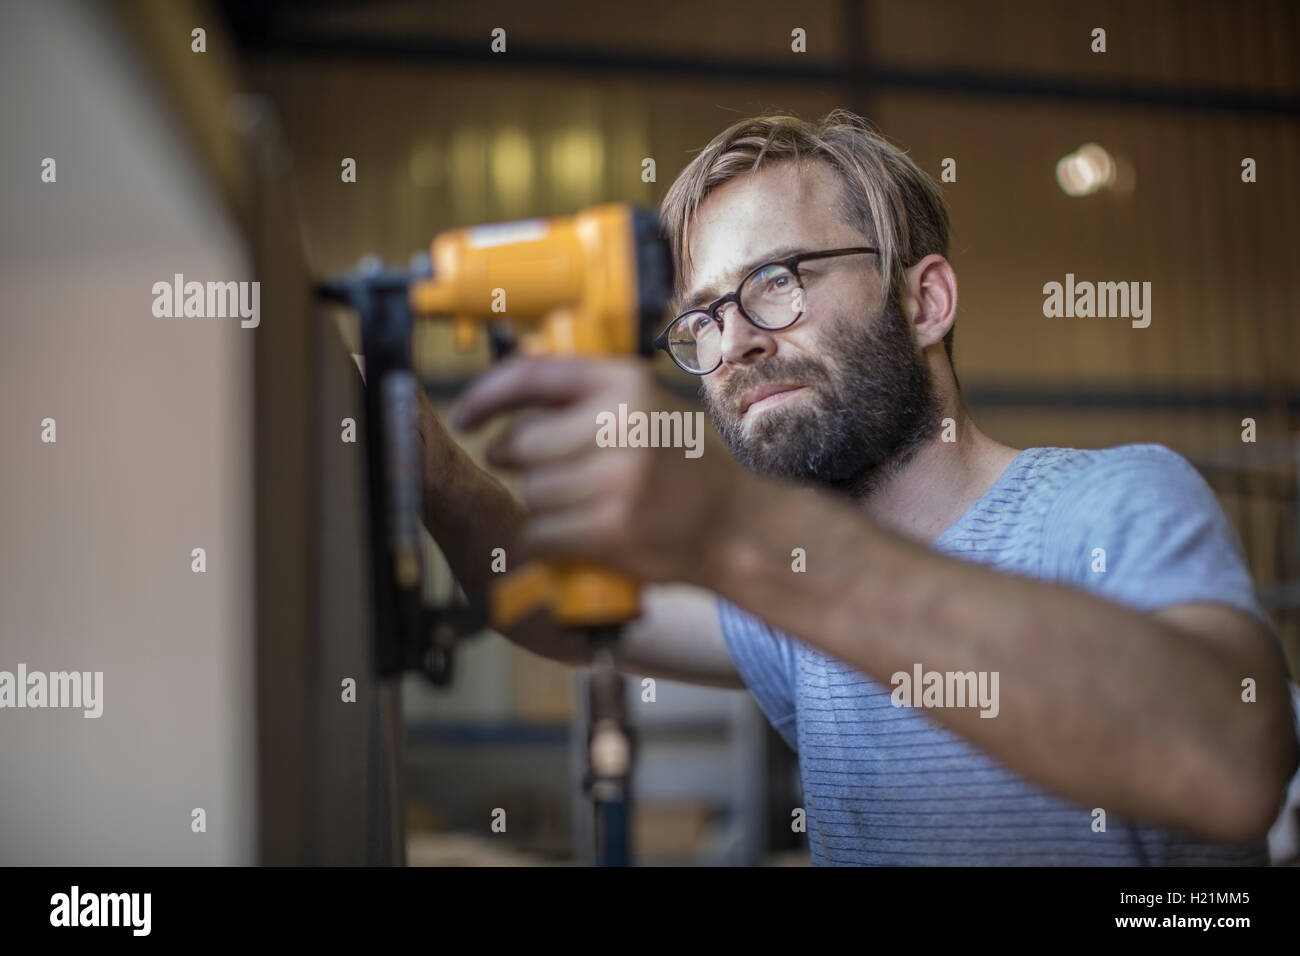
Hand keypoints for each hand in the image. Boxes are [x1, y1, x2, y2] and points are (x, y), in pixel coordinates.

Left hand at [452, 356, 742, 584]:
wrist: (733, 523)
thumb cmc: (681, 464)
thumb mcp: (643, 404)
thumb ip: (584, 392)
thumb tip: (502, 392)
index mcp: (625, 382)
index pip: (532, 376)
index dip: (486, 396)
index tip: (465, 416)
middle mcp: (622, 423)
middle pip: (522, 443)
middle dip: (518, 462)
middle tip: (541, 472)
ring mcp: (618, 478)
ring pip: (531, 492)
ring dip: (542, 505)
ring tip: (580, 505)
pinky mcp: (612, 528)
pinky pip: (541, 532)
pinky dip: (548, 539)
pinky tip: (577, 534)